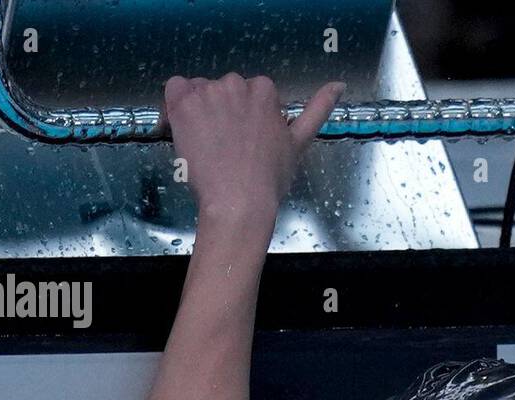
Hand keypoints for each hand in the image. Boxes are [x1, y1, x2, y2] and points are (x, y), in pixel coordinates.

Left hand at [160, 73, 344, 232]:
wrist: (239, 201)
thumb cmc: (270, 178)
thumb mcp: (299, 142)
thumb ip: (318, 109)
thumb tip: (339, 84)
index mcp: (264, 90)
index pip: (249, 92)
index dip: (245, 118)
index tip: (245, 141)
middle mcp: (236, 84)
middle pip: (224, 90)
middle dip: (223, 112)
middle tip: (226, 147)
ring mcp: (208, 93)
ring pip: (199, 91)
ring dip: (201, 111)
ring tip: (208, 146)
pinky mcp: (184, 104)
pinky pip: (174, 88)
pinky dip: (176, 104)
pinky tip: (187, 129)